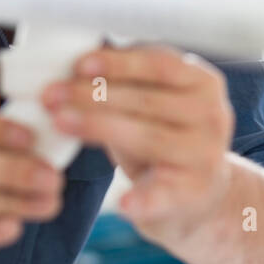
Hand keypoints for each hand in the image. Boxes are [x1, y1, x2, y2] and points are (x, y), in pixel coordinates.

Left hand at [39, 45, 234, 243]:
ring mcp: (204, 156)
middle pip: (147, 100)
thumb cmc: (164, 135)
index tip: (79, 64)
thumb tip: (74, 60)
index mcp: (204, 82)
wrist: (200, 192)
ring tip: (60, 121)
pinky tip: (123, 203)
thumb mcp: (154, 101)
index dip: (119, 63)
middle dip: (93, 95)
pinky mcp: (192, 193)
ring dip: (98, 127)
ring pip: (147, 138)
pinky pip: (164, 194)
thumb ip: (127, 81)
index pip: (160, 64)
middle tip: (51, 94)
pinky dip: (143, 199)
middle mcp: (212, 116)